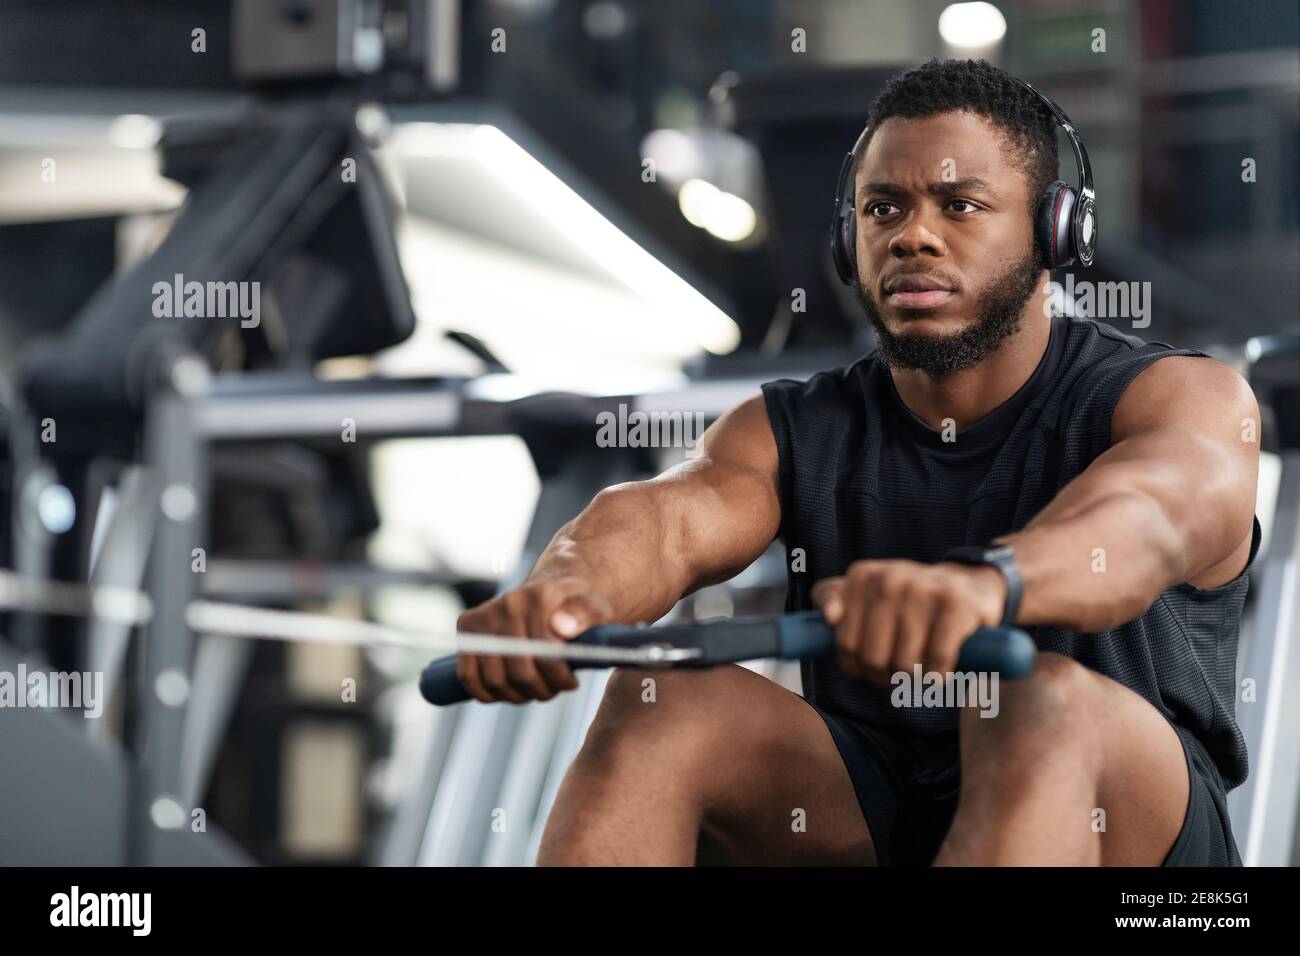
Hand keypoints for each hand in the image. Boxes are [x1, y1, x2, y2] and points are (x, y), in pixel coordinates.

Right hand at [456, 576, 613, 703]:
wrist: (557, 589)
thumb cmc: (580, 607)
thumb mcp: (597, 609)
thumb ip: (585, 615)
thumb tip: (561, 628)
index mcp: (540, 596)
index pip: (544, 652)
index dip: (558, 676)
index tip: (572, 683)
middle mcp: (508, 602)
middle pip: (519, 670)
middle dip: (539, 689)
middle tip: (552, 690)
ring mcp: (485, 614)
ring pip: (494, 679)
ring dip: (517, 695)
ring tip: (535, 690)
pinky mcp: (467, 625)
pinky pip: (468, 675)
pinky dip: (486, 693)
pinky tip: (508, 693)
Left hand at [811, 559, 1006, 683]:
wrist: (970, 584)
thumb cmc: (909, 599)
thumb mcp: (865, 592)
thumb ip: (831, 597)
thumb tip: (829, 617)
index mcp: (862, 576)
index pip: (845, 644)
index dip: (857, 667)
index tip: (871, 667)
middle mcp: (890, 578)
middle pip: (874, 658)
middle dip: (885, 677)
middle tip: (899, 672)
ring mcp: (923, 589)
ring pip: (905, 664)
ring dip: (913, 680)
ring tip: (920, 670)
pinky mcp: (956, 605)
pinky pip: (937, 660)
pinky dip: (938, 676)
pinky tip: (939, 673)